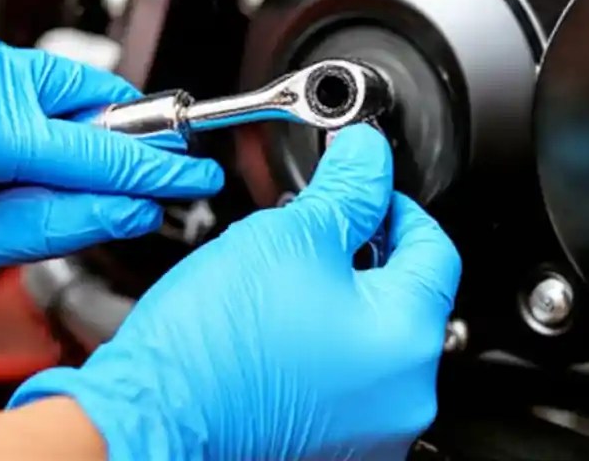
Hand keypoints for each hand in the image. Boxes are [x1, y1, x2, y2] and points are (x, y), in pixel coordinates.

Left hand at [0, 0, 222, 278]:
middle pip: (82, 99)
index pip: (94, 146)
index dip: (156, 169)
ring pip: (45, 83)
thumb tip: (117, 211)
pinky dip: (5, 101)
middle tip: (82, 184)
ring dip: (41, 126)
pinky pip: (6, 64)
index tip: (200, 176)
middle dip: (99, 142)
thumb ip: (41, 224)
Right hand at [9, 124, 462, 459]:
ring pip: (369, 340)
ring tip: (279, 283)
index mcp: (409, 340)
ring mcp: (371, 432)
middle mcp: (405, 398)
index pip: (435, 247)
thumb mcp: (288, 236)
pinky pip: (342, 382)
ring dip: (336, 301)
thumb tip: (369, 156)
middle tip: (308, 233)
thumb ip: (347, 189)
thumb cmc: (212, 345)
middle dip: (359, 254)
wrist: (153, 416)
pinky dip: (317, 349)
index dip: (392, 203)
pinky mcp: (331, 448)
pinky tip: (273, 331)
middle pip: (403, 297)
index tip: (359, 189)